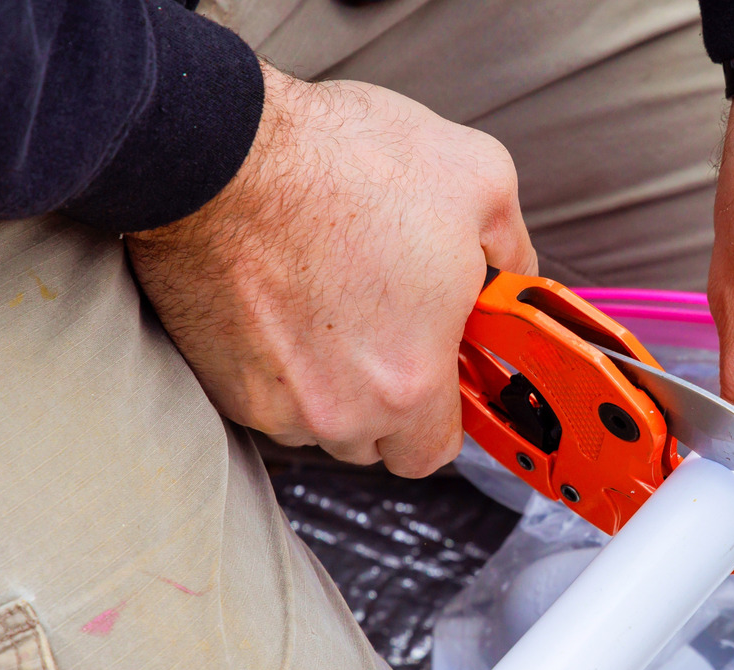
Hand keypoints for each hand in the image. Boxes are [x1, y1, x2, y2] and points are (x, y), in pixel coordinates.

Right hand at [126, 63, 536, 474]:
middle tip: (388, 327)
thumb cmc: (340, 164)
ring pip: (316, 420)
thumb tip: (515, 271)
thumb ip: (511, 247)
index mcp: (409, 382)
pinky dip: (276, 364)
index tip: (440, 370)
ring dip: (329, 383)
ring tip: (332, 303)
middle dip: (388, 397)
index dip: (443, 413)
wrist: (218, 152)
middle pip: (374, 441)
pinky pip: (264, 396)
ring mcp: (273, 403)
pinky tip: (284, 301)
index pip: (434, 452)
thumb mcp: (477, 180)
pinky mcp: (221, 381)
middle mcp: (339, 411)